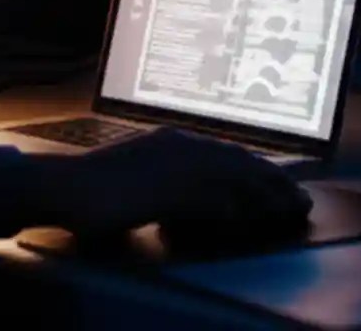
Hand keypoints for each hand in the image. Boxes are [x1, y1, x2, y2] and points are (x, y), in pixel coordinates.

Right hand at [33, 128, 312, 238]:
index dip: (259, 169)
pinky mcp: (164, 188)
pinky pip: (211, 199)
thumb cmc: (95, 188)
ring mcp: (173, 165)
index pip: (229, 152)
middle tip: (299, 199)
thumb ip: (173, 185)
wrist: (62, 185)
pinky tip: (249, 221)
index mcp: (173, 140)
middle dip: (273, 180)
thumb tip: (205, 203)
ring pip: (233, 177)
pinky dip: (234, 209)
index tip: (281, 183)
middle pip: (240, 161)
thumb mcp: (142, 177)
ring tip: (288, 209)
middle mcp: (179, 145)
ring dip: (265, 194)